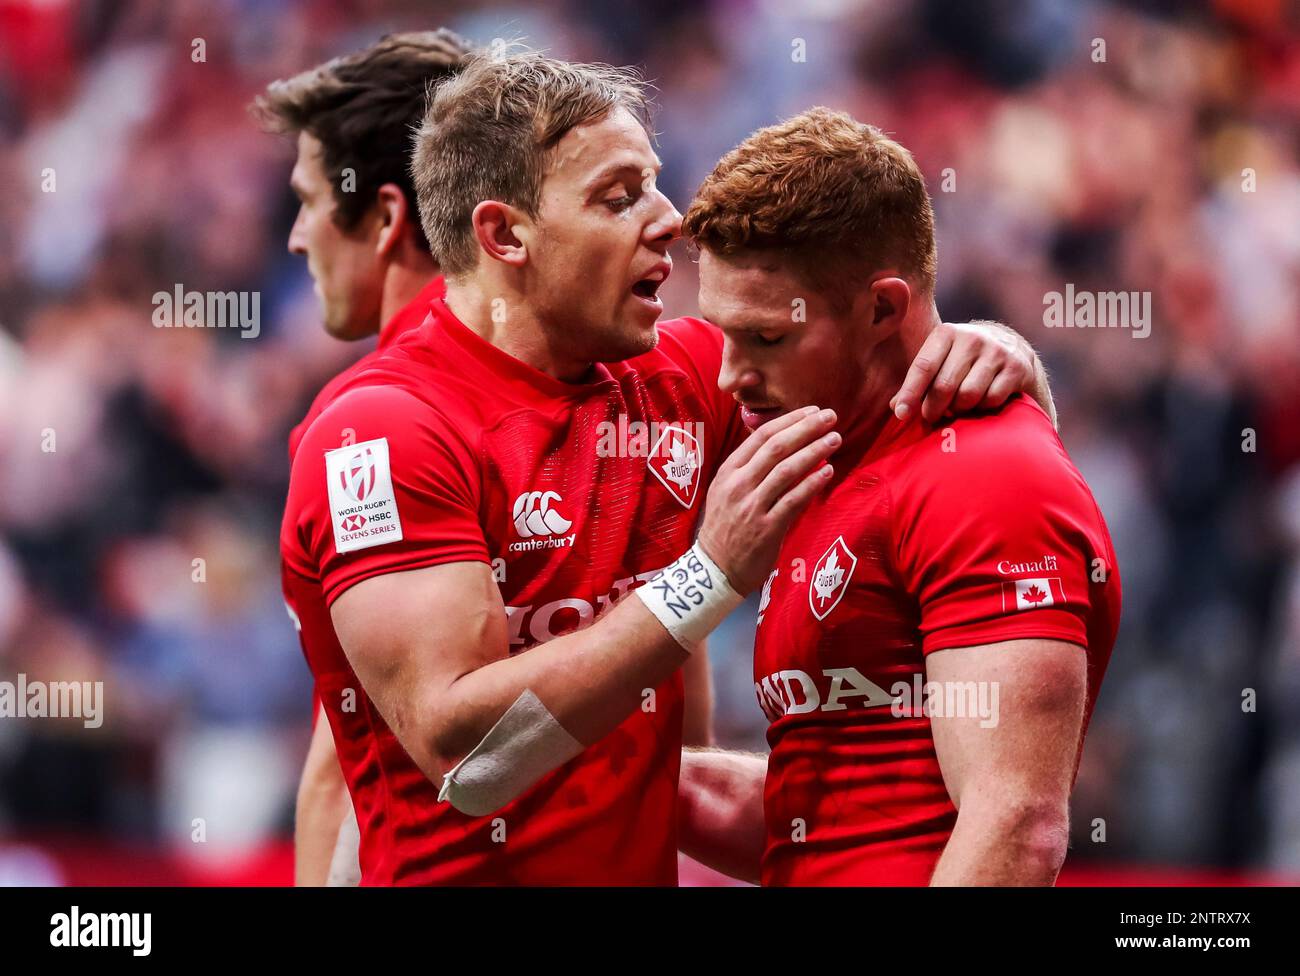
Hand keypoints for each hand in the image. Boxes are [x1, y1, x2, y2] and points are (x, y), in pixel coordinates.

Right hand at [697, 406, 837, 593]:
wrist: (715, 569)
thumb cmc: (725, 528)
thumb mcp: (726, 491)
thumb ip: (749, 469)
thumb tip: (782, 445)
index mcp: (728, 471)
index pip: (761, 436)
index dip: (789, 420)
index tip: (811, 411)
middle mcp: (738, 485)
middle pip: (777, 447)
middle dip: (806, 428)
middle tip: (830, 416)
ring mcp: (752, 506)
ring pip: (787, 470)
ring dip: (814, 450)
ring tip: (834, 439)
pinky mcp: (767, 528)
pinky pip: (794, 500)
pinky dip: (812, 483)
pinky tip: (828, 471)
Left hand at [889, 321, 1037, 424]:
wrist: (1012, 349)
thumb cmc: (963, 360)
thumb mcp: (940, 361)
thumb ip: (917, 382)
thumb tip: (895, 407)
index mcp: (946, 333)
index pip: (923, 366)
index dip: (910, 393)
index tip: (901, 414)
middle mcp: (972, 338)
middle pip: (944, 386)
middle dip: (934, 408)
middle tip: (931, 417)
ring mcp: (996, 352)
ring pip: (968, 396)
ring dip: (959, 409)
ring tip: (957, 407)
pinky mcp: (1016, 368)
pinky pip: (991, 400)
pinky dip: (982, 408)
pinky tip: (980, 402)